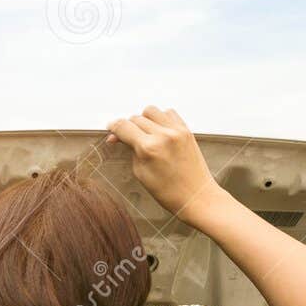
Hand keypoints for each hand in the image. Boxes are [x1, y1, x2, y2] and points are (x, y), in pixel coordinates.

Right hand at [106, 106, 225, 224]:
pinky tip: (158, 130)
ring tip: (143, 132)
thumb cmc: (167, 190)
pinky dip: (160, 118)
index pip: (123, 127)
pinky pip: (168, 113)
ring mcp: (177, 130)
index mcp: (148, 148)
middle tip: (125, 138)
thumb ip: (130, 150)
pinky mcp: (186, 130)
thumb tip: (120, 137)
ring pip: (151, 111)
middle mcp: (163, 135)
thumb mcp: (140, 172)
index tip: (110, 129)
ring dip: (143, 119)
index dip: (113, 127)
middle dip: (127, 127)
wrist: (195, 195)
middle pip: (136, 118)